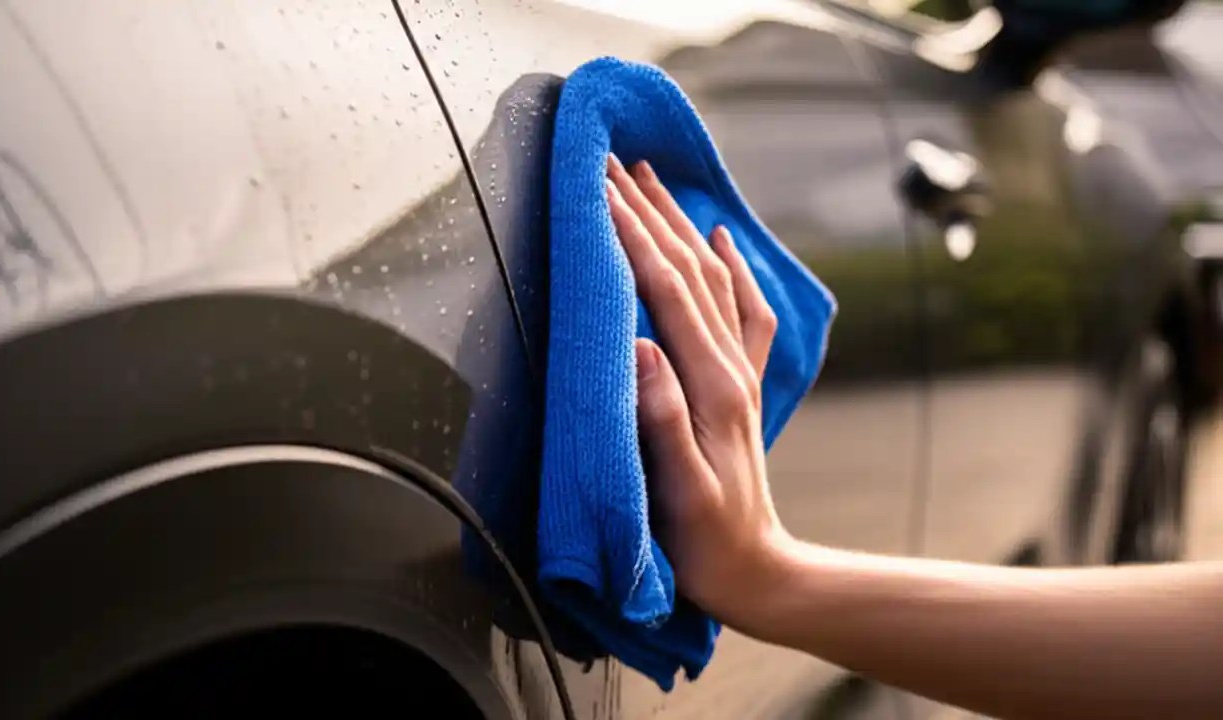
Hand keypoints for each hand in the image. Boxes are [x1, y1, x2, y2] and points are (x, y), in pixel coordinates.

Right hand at [605, 155, 796, 633]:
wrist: (758, 572)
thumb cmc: (704, 541)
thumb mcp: (675, 490)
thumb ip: (659, 417)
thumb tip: (638, 345)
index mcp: (708, 385)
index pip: (666, 289)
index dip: (631, 235)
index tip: (598, 188)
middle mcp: (729, 368)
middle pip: (690, 269)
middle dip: (650, 211)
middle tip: (614, 162)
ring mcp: (739, 373)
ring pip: (713, 277)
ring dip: (681, 223)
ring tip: (652, 180)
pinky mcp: (741, 385)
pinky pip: (745, 309)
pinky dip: (733, 266)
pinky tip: (722, 239)